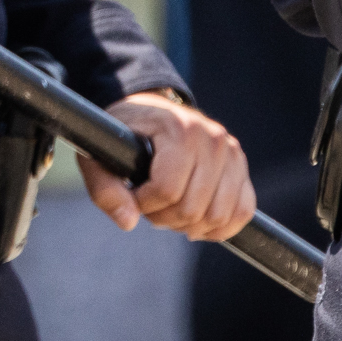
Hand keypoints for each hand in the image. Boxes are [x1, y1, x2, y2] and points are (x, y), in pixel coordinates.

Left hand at [81, 95, 254, 241]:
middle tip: (150, 205)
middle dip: (164, 217)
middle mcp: (212, 138)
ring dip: (189, 225)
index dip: (144, 203)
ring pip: (218, 216)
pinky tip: (195, 222)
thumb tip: (128, 222)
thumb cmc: (122, 136)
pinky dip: (219, 227)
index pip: (167, 190)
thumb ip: (105, 190)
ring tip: (169, 208)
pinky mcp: (241, 168)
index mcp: (179, 129)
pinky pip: (242, 213)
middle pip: (192, 208)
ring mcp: (231, 153)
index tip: (133, 193)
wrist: (149, 113)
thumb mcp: (99, 156)